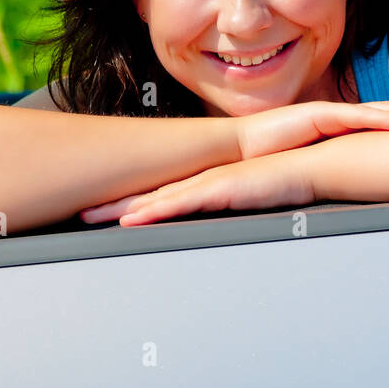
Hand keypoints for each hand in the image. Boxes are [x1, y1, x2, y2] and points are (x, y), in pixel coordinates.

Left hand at [80, 151, 313, 225]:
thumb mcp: (252, 196)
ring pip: (154, 200)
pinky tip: (129, 222)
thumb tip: (223, 215)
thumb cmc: (284, 180)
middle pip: (146, 195)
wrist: (307, 164)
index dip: (129, 201)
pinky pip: (179, 204)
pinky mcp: (218, 191)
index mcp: (204, 185)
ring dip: (119, 211)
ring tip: (89, 218)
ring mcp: (206, 185)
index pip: (159, 195)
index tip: (103, 210)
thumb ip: (234, 205)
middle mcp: (199, 182)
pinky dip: (152, 213)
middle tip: (81, 214)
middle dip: (111, 204)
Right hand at [235, 97, 388, 160]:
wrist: (235, 153)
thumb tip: (359, 193)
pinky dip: (383, 119)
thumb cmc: (269, 161)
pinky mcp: (317, 116)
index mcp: (341, 131)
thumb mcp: (312, 168)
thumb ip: (336, 174)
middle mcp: (339, 119)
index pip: (383, 123)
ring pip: (381, 109)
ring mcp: (329, 115)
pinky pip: (357, 117)